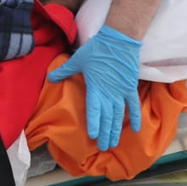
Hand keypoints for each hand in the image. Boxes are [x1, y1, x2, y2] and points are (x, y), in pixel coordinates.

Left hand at [48, 25, 142, 150]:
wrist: (120, 40)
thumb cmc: (97, 49)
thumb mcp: (77, 59)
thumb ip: (64, 70)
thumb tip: (49, 77)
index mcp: (95, 88)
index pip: (94, 110)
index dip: (93, 124)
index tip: (93, 137)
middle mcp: (109, 93)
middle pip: (107, 117)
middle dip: (105, 133)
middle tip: (103, 147)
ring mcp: (121, 92)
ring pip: (119, 115)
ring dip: (116, 130)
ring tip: (114, 143)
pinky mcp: (130, 87)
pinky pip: (134, 105)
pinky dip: (136, 117)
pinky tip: (136, 129)